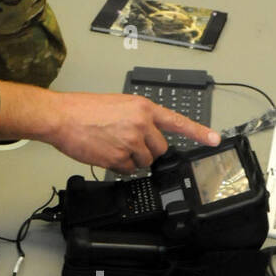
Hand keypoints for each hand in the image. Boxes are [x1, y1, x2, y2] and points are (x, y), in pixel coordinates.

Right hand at [48, 93, 219, 171]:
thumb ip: (137, 118)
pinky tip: (105, 153)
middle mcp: (141, 124)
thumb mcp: (118, 105)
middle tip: (128, 144)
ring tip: (111, 146)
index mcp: (143, 108)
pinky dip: (119, 166)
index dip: (199, 132)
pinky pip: (128, 170)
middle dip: (148, 151)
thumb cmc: (83, 110)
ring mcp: (131, 143)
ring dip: (132, 160)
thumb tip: (146, 135)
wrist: (61, 117)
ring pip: (144, 162)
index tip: (214, 139)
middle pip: (160, 149)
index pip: (178, 121)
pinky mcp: (119, 159)